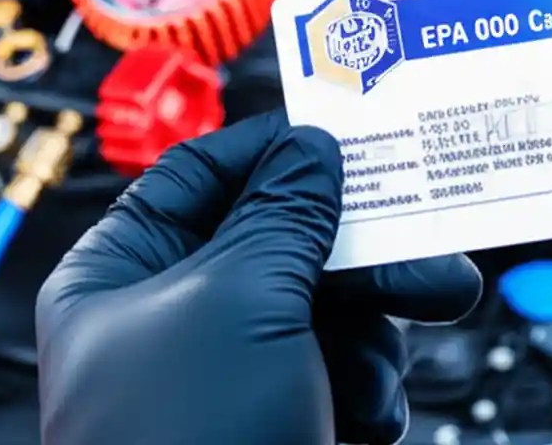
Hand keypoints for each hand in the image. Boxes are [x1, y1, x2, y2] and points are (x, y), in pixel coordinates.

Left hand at [35, 112, 482, 444]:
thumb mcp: (239, 302)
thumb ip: (284, 214)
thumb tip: (310, 150)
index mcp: (122, 275)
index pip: (199, 175)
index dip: (273, 148)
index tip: (346, 134)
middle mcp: (170, 321)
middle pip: (280, 243)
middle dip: (358, 254)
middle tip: (429, 249)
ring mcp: (224, 379)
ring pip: (324, 313)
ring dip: (369, 336)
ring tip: (378, 378)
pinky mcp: (273, 424)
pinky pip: (337, 375)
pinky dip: (364, 391)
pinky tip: (365, 421)